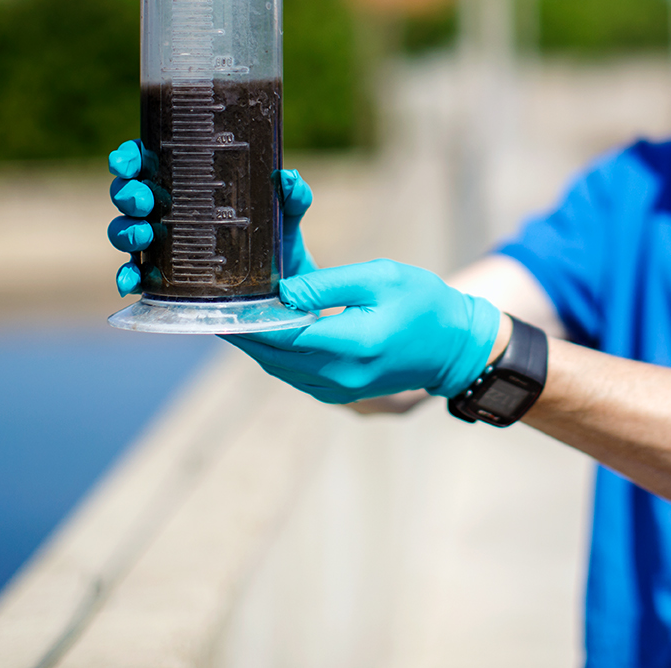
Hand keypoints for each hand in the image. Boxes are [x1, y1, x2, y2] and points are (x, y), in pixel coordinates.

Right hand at [105, 139, 316, 294]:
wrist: (287, 284)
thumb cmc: (278, 234)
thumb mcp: (287, 212)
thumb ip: (293, 195)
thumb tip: (288, 178)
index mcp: (190, 184)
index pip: (150, 161)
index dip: (131, 157)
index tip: (129, 161)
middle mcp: (170, 210)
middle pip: (129, 194)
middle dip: (126, 194)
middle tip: (142, 200)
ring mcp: (165, 245)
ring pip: (125, 232)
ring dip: (124, 232)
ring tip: (144, 235)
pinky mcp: (166, 279)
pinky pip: (137, 276)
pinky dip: (128, 277)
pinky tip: (131, 281)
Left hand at [222, 260, 501, 403]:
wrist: (455, 346)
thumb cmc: (424, 302)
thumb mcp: (381, 277)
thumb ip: (328, 283)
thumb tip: (282, 292)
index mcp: (354, 343)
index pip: (283, 333)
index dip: (248, 319)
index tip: (220, 301)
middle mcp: (341, 375)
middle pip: (273, 355)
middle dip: (243, 332)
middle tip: (214, 307)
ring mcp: (340, 389)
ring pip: (279, 368)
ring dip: (256, 345)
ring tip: (233, 316)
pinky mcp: (340, 392)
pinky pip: (294, 374)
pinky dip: (275, 355)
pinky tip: (264, 333)